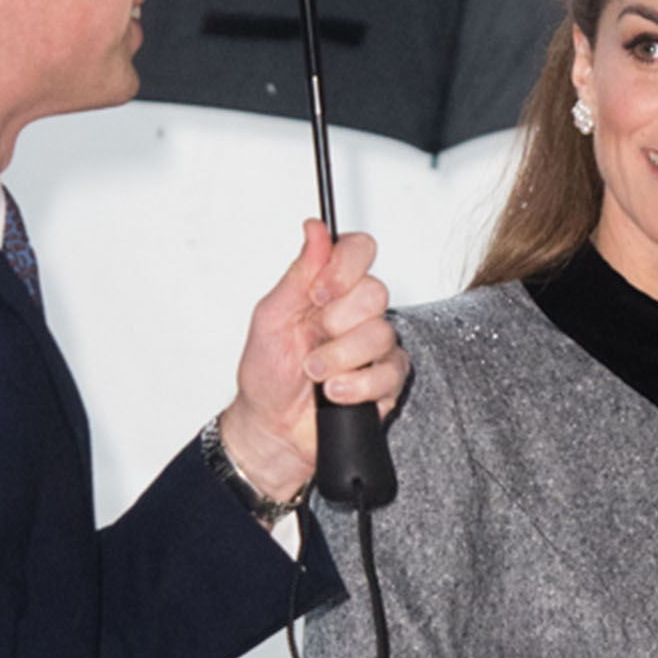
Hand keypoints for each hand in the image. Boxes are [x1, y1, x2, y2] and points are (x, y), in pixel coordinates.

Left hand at [218, 220, 405, 501]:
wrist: (272, 429)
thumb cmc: (267, 374)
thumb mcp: (271, 317)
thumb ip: (299, 272)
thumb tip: (315, 229)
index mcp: (329, 289)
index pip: (359, 250)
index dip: (344, 267)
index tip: (319, 293)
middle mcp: (356, 312)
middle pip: (375, 292)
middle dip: (335, 323)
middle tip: (311, 340)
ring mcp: (375, 346)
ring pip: (382, 334)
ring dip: (339, 359)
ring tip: (315, 374)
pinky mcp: (387, 380)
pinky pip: (390, 372)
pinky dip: (356, 386)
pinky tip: (334, 393)